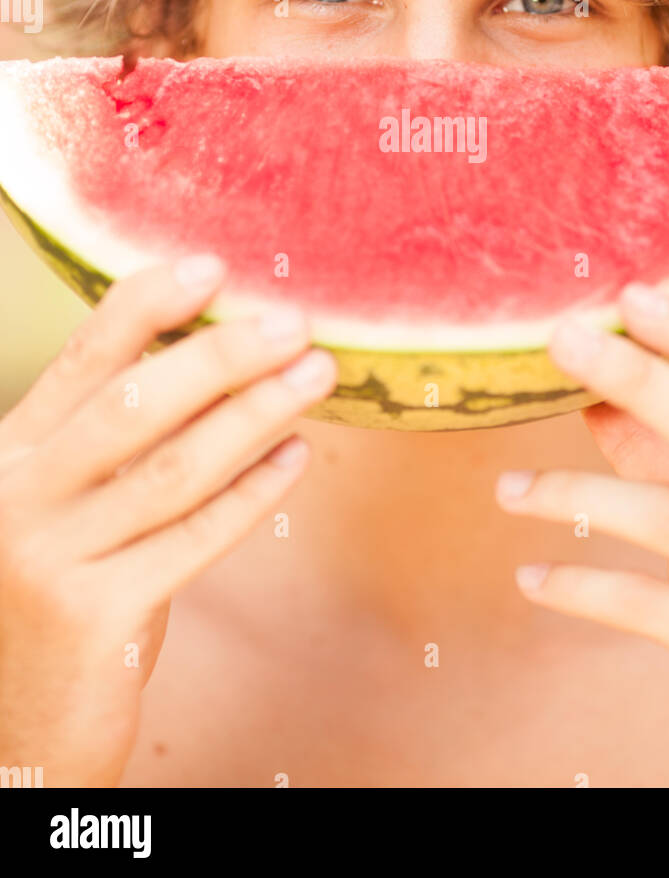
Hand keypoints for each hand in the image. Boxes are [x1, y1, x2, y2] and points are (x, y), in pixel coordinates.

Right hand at [0, 256, 335, 786]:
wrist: (16, 723)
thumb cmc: (60, 592)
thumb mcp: (66, 505)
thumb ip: (113, 441)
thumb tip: (217, 357)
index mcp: (11, 452)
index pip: (83, 357)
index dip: (147, 304)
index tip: (212, 265)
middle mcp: (18, 496)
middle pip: (135, 403)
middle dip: (223, 354)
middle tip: (294, 323)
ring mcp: (50, 558)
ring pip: (176, 467)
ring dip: (257, 413)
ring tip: (316, 376)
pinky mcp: (93, 617)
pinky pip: (194, 539)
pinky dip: (253, 493)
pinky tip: (296, 457)